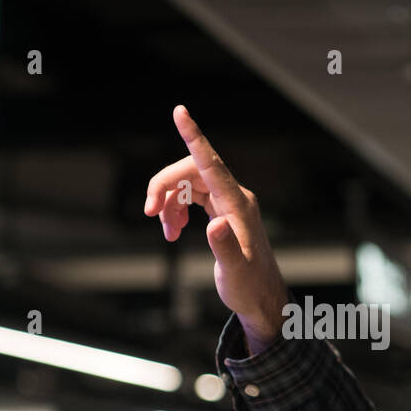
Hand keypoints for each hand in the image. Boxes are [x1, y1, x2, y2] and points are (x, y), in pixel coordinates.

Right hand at [144, 105, 288, 351]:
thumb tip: (212, 225)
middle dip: (165, 187)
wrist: (261, 299)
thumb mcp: (234, 271)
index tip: (180, 111)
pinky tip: (173, 230)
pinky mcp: (223, 212)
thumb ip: (225, 247)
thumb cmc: (249, 286)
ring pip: (189, 185)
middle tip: (148, 213)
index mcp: (238, 204)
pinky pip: (193, 198)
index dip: (194, 137)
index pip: (211, 163)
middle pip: (191, 172)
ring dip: (169, 203)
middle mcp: (235, 197)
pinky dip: (177, 210)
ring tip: (166, 232)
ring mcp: (229, 204)